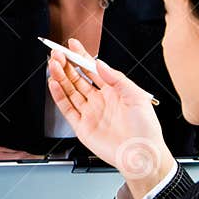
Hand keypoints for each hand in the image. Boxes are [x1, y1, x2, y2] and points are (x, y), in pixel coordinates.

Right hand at [47, 38, 174, 198]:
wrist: (142, 154)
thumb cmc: (146, 128)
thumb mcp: (137, 96)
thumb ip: (117, 78)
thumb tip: (100, 64)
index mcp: (113, 92)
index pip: (92, 69)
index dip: (82, 56)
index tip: (72, 44)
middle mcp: (99, 101)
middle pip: (78, 78)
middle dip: (67, 65)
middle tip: (57, 53)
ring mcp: (89, 113)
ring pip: (70, 91)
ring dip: (60, 77)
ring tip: (53, 64)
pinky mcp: (81, 126)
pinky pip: (67, 108)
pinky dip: (59, 95)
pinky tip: (54, 84)